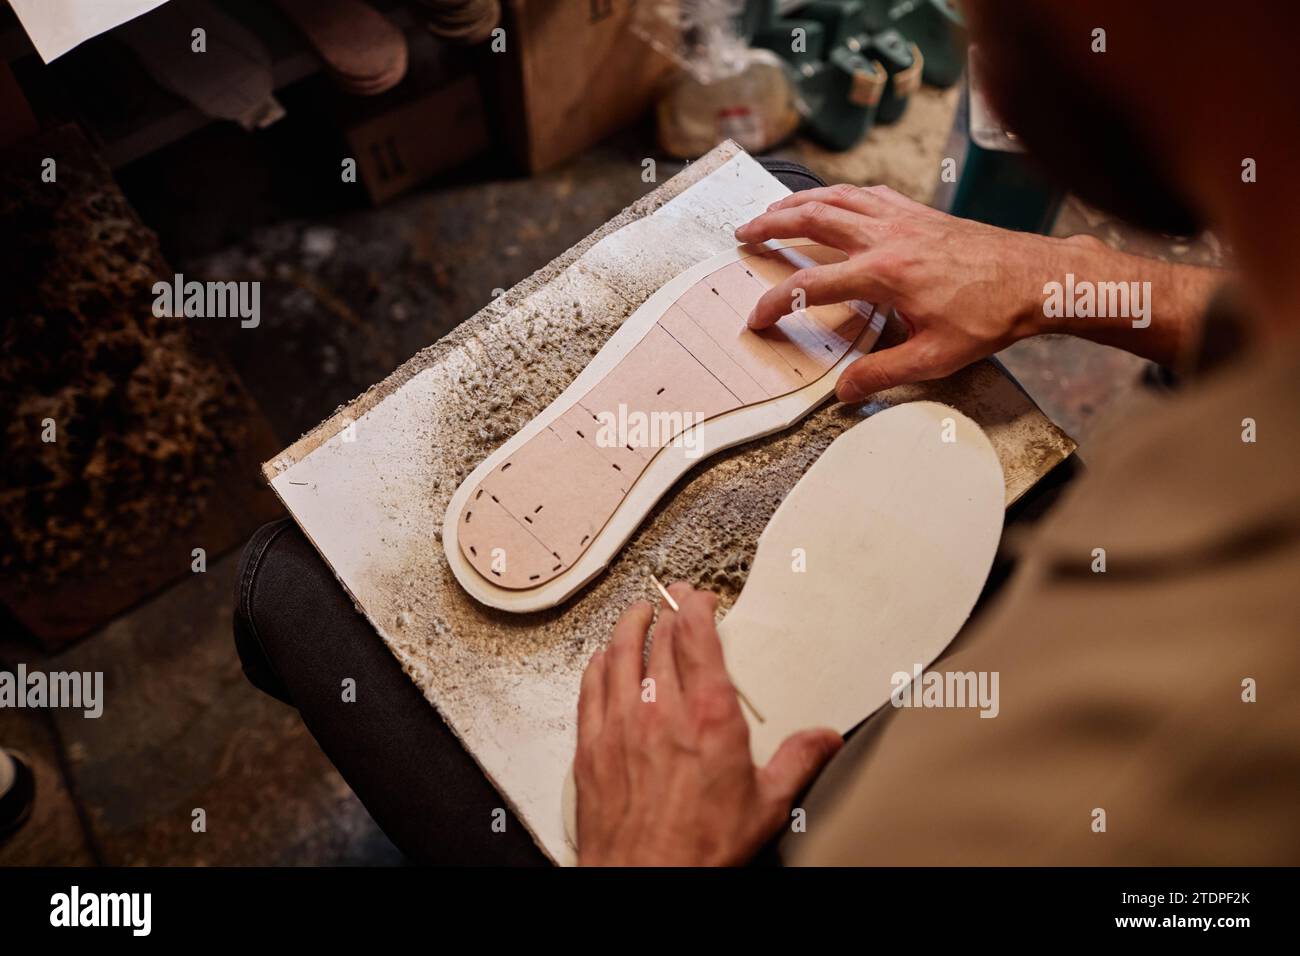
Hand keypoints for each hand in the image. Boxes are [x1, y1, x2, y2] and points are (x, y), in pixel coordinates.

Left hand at [574, 583, 841, 865]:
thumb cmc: (701, 849)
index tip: (698, 597)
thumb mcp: (766, 805)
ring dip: (628, 627)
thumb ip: (797, 762)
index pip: (697, 637)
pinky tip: (601, 660)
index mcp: (709, 717)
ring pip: (618, 655)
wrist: (647, 879)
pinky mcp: (593, 746)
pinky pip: (590, 688)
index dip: (695, 606)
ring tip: (635, 614)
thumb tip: (824, 739)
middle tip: (673, 600)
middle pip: (659, 640)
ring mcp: (622, 725)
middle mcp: (662, 712)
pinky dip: (597, 665)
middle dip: (667, 612)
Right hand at [735, 184, 1126, 399]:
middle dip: (771, 226)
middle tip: (742, 235)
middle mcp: (887, 237)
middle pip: (813, 220)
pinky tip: (830, 199)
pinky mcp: (918, 211)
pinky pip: (866, 193)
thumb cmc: (991, 317)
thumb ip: (882, 374)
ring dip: (797, 201)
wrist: (1036, 278)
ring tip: (771, 210)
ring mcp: (903, 218)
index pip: (811, 286)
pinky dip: (838, 193)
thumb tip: (843, 391)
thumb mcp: (935, 359)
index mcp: (885, 274)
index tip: (756, 318)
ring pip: (836, 197)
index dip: (776, 304)